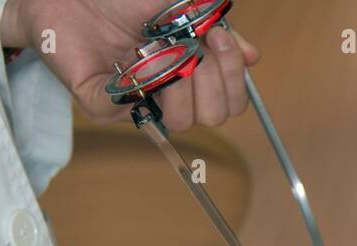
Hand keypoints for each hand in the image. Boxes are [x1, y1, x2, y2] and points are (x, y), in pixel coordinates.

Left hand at [1, 0, 259, 130]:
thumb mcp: (183, 4)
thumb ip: (217, 26)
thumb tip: (252, 56)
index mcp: (194, 73)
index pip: (233, 101)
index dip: (234, 77)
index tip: (217, 37)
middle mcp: (172, 94)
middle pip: (216, 116)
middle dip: (210, 79)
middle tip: (189, 46)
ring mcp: (140, 102)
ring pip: (183, 122)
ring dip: (173, 77)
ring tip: (152, 49)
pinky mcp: (104, 105)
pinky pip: (131, 108)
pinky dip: (134, 76)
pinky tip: (123, 57)